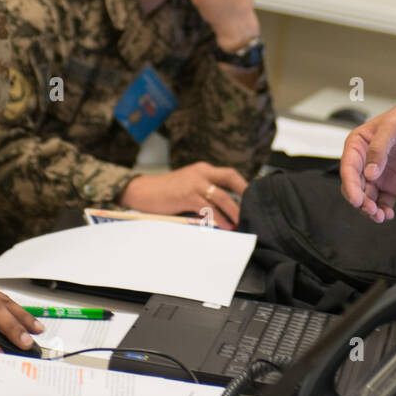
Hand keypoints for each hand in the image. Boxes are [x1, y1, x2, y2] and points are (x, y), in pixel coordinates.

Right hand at [119, 162, 247, 228]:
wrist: (142, 191)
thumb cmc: (165, 192)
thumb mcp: (188, 186)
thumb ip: (204, 192)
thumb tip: (225, 208)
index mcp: (202, 169)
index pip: (229, 174)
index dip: (243, 185)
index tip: (253, 197)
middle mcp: (201, 172)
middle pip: (230, 179)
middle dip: (244, 193)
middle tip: (254, 208)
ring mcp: (194, 183)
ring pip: (221, 196)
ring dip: (233, 210)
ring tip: (240, 222)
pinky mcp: (186, 195)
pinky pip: (208, 207)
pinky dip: (218, 218)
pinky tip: (224, 226)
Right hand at [340, 99, 395, 222]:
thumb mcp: (392, 128)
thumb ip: (379, 150)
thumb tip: (370, 173)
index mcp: (358, 145)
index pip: (348, 168)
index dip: (350, 185)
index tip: (356, 198)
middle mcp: (364, 162)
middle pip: (355, 186)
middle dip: (360, 200)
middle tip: (370, 209)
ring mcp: (378, 175)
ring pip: (367, 197)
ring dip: (370, 209)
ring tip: (380, 215)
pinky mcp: (392, 185)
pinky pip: (383, 202)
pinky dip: (383, 210)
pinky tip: (388, 214)